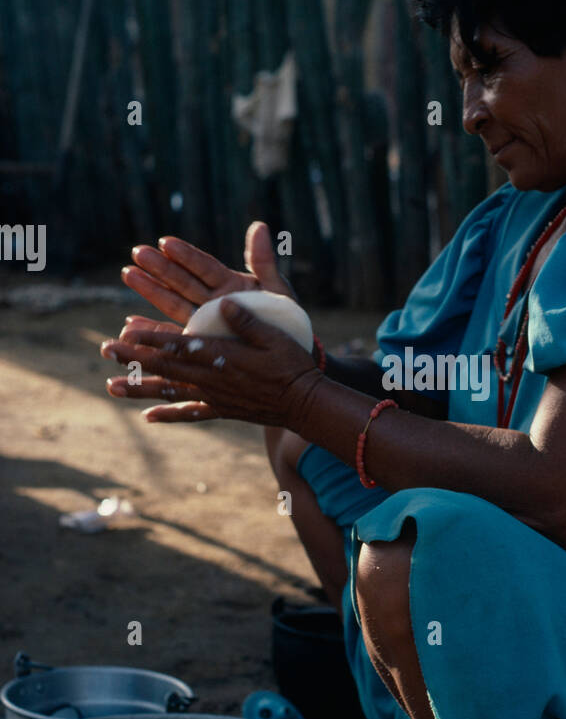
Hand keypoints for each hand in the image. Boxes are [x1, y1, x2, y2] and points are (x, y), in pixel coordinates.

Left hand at [102, 297, 322, 427]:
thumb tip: (224, 301)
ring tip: (113, 387)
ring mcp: (216, 397)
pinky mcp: (222, 411)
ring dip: (141, 389)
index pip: (179, 346)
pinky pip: (191, 414)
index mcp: (223, 356)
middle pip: (166, 368)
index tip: (124, 333)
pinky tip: (149, 417)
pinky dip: (170, 414)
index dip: (150, 339)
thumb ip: (248, 320)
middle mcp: (212, 379)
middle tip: (106, 351)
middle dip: (135, 359)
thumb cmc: (293, 365)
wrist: (306, 404)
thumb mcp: (276, 334)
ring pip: (171, 392)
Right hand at [120, 221, 296, 326]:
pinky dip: (153, 329)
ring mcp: (205, 321)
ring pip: (173, 302)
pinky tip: (131, 322)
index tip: (165, 242)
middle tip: (137, 252)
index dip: (186, 255)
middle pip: (183, 281)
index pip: (205, 267)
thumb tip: (259, 225)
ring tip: (129, 274)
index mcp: (231, 285)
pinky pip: (174, 335)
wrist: (289, 359)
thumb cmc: (286, 320)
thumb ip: (264, 261)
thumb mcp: (278, 290)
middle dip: (160, 267)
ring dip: (151, 289)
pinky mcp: (199, 342)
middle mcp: (214, 301)